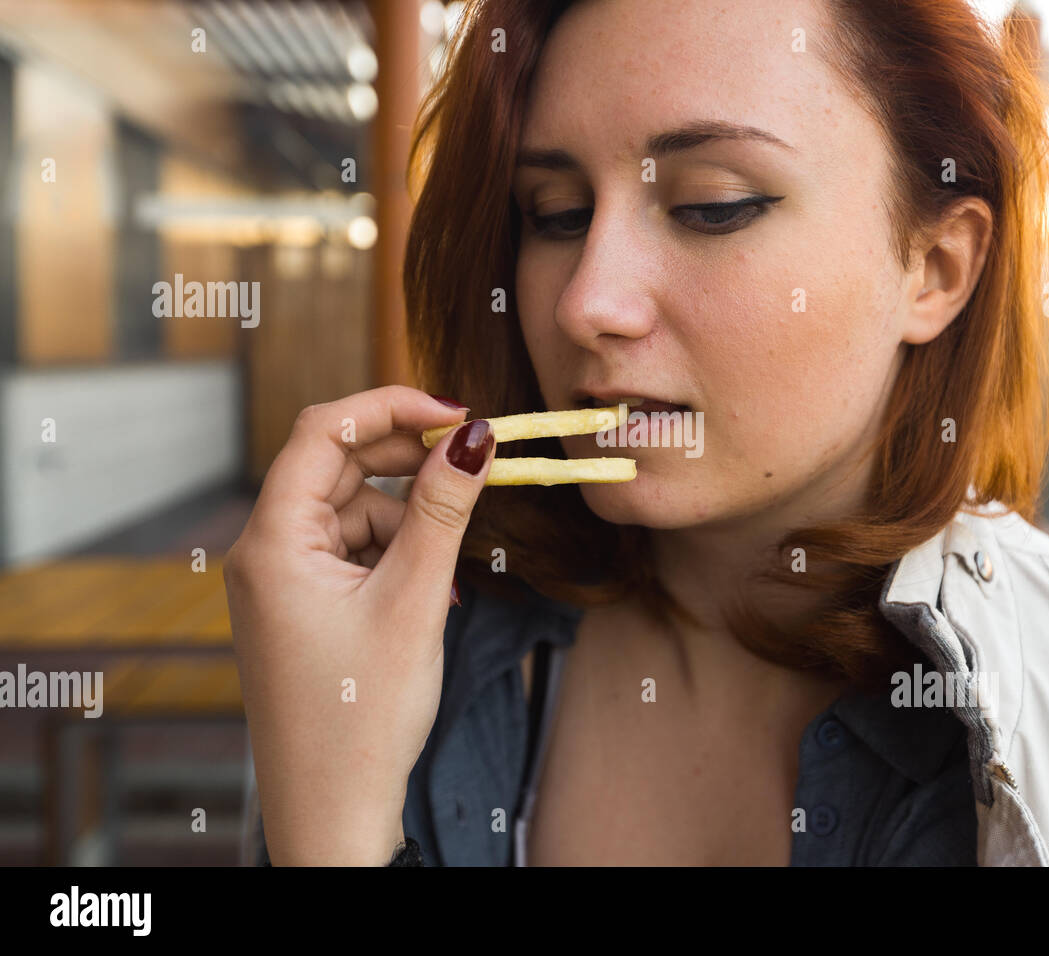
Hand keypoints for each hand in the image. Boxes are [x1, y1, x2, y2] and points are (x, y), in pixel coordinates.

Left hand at [223, 386, 494, 864]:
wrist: (334, 814)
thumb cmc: (363, 717)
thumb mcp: (415, 602)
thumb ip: (443, 510)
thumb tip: (474, 436)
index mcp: (272, 541)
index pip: (322, 431)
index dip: (391, 407)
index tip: (458, 412)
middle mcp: (265, 552)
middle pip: (337, 467)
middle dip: (407, 462)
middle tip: (473, 464)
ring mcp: (281, 582)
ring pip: (352, 511)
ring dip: (408, 522)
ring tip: (448, 571)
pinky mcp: (301, 608)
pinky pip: (352, 552)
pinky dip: (395, 558)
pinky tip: (431, 593)